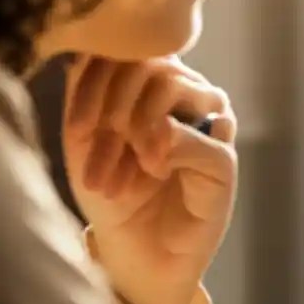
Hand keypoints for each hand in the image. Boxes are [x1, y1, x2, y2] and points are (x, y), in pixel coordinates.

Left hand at [63, 56, 237, 303]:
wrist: (134, 252)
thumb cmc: (112, 194)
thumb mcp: (85, 139)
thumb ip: (88, 92)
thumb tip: (101, 56)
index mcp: (152, 88)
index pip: (128, 51)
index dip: (98, 79)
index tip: (79, 127)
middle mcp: (184, 98)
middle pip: (149, 61)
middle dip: (114, 104)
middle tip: (100, 143)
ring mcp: (208, 125)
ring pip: (174, 83)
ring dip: (138, 118)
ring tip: (129, 156)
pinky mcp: (224, 160)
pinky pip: (200, 134)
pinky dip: (169, 146)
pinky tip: (154, 169)